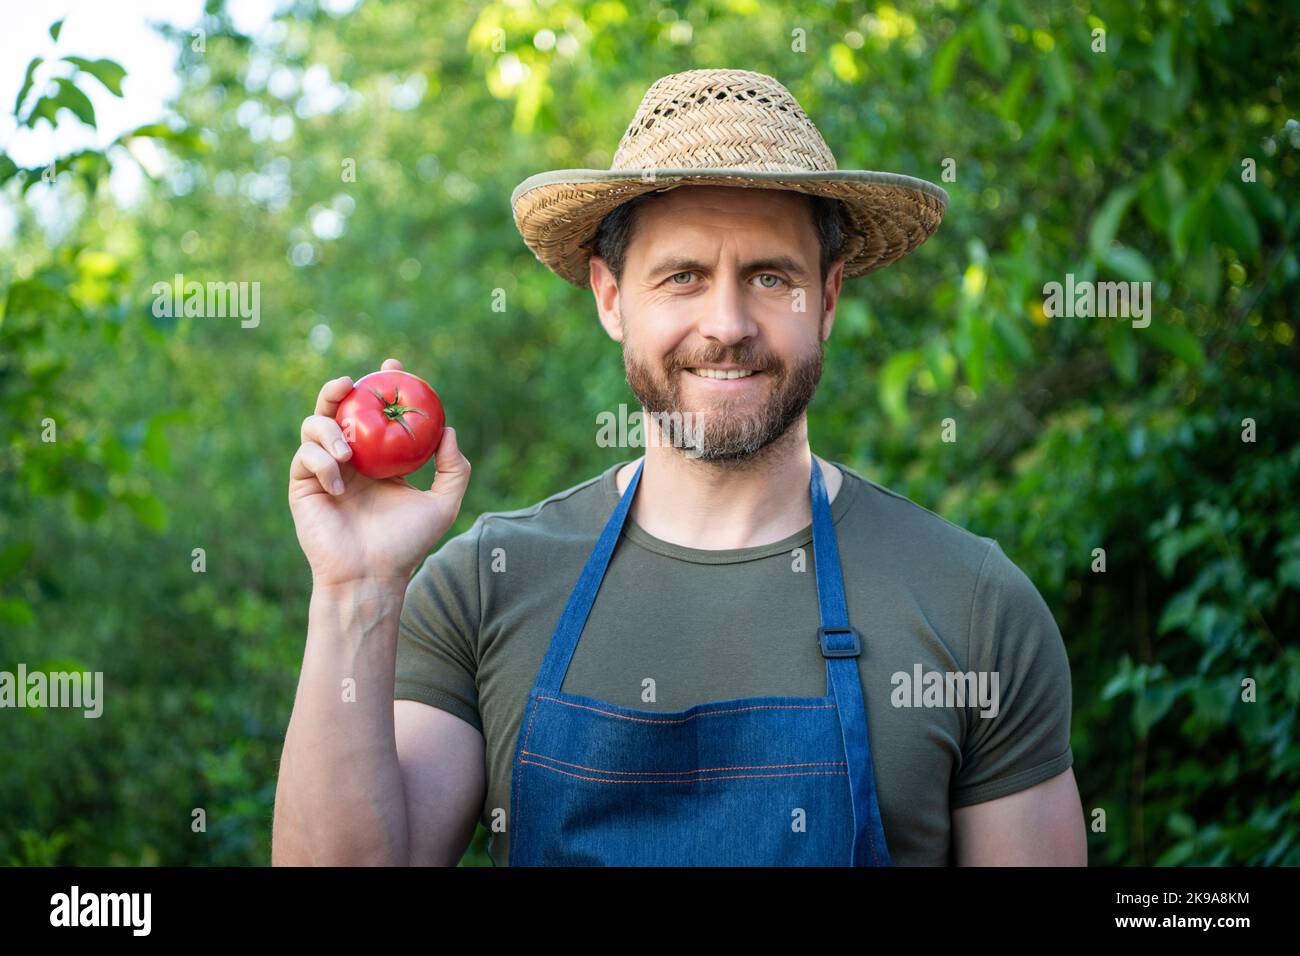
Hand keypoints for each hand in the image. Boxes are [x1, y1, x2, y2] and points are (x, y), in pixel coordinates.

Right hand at [288, 357, 470, 588]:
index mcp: (378, 458)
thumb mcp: (442, 504)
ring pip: (314, 424)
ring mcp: (323, 469)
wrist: (371, 575)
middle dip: (340, 387)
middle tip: (352, 382)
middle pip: (337, 407)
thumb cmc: (407, 544)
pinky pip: (305, 456)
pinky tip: (340, 485)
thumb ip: (454, 468)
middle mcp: (349, 458)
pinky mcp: (302, 485)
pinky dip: (322, 463)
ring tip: (348, 451)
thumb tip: (449, 429)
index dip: (383, 384)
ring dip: (329, 429)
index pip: (377, 412)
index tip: (395, 367)